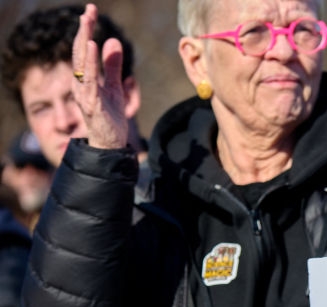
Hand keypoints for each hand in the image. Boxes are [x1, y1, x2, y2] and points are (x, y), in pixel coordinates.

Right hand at [71, 4, 128, 148]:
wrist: (111, 144)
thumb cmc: (111, 116)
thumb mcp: (115, 87)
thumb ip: (113, 66)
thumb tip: (112, 40)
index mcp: (85, 78)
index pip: (84, 49)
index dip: (87, 30)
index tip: (91, 11)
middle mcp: (80, 83)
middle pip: (80, 52)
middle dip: (84, 30)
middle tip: (89, 10)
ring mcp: (84, 93)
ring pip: (81, 63)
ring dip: (84, 41)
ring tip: (87, 22)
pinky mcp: (92, 103)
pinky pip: (90, 79)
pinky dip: (90, 63)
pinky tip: (92, 47)